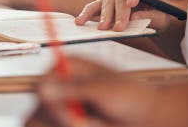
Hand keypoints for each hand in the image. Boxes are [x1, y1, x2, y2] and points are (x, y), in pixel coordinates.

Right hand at [27, 57, 161, 126]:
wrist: (146, 116)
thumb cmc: (131, 97)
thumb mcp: (102, 91)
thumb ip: (72, 90)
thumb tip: (43, 89)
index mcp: (70, 66)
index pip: (42, 82)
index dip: (49, 100)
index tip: (68, 112)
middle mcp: (64, 83)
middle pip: (40, 103)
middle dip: (59, 116)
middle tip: (80, 123)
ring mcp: (66, 103)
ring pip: (44, 118)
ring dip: (65, 123)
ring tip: (89, 124)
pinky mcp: (70, 119)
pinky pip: (57, 125)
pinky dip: (73, 126)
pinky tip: (90, 125)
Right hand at [75, 0, 170, 32]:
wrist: (155, 17)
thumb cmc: (161, 14)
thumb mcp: (164, 18)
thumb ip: (152, 17)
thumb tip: (135, 17)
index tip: (132, 4)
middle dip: (119, 11)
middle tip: (119, 27)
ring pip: (107, 0)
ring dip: (104, 15)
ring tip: (103, 28)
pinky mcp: (105, 2)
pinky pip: (94, 6)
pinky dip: (87, 13)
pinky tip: (80, 21)